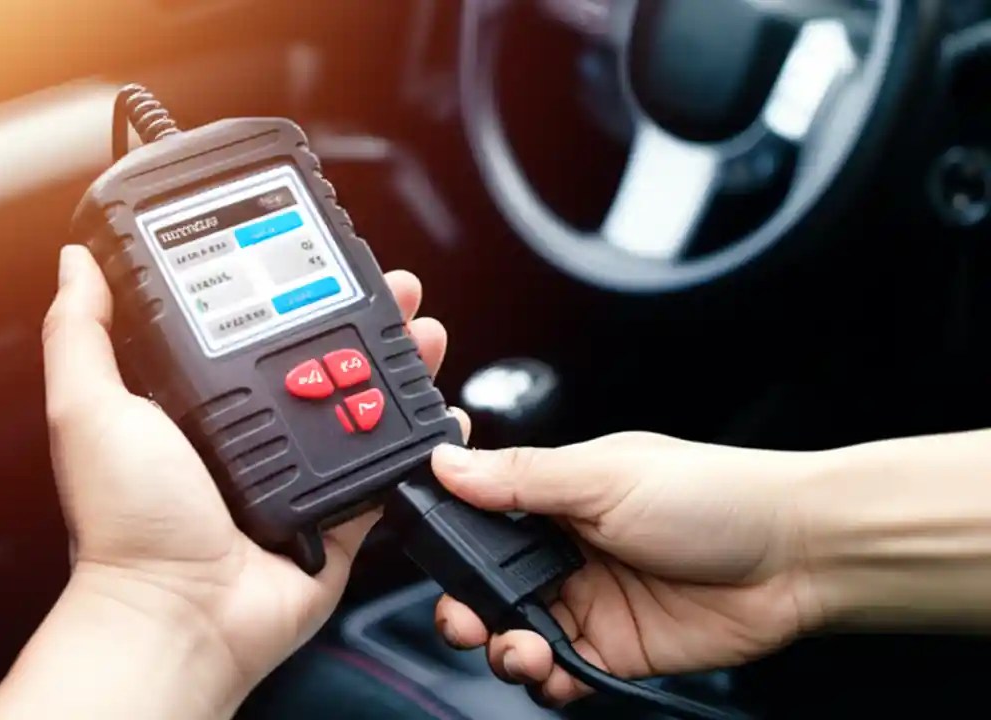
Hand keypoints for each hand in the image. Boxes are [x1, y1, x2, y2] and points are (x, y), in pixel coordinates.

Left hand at [39, 245, 467, 713]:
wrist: (180, 615)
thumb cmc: (128, 526)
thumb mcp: (89, 411)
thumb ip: (80, 334)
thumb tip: (75, 264)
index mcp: (197, 405)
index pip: (254, 327)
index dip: (291, 288)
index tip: (318, 256)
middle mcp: (252, 433)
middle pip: (322, 358)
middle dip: (366, 318)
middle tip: (394, 289)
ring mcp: (299, 474)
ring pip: (362, 405)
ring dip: (401, 364)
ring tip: (424, 331)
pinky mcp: (338, 515)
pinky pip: (389, 472)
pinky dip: (421, 443)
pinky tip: (441, 410)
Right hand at [430, 433, 826, 707]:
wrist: (795, 555)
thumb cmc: (714, 493)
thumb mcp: (605, 474)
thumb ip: (521, 478)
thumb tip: (448, 462)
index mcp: (558, 497)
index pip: (481, 522)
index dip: (452, 546)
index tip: (433, 559)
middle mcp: (567, 551)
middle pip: (488, 589)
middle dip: (465, 609)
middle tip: (466, 619)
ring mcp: (590, 603)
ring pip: (518, 636)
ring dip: (504, 648)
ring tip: (520, 648)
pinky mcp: (615, 652)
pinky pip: (562, 675)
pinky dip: (546, 680)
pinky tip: (553, 670)